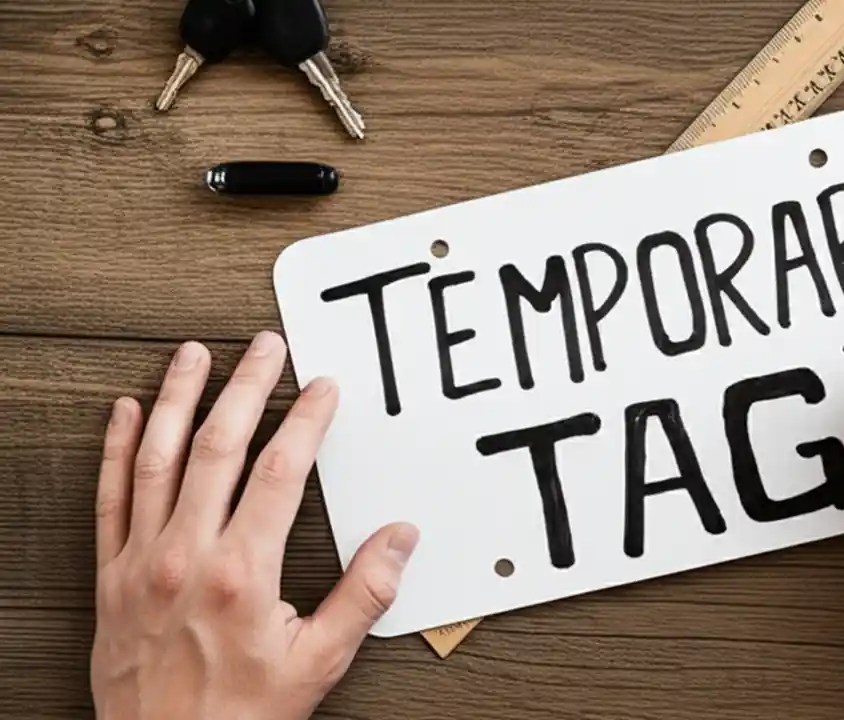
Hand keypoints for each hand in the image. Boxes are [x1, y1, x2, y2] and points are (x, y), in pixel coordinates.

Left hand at [92, 332, 418, 719]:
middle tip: (265, 347)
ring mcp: (141, 561)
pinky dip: (114, 449)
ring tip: (193, 356)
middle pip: (217, 447)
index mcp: (242, 571)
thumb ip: (363, 595)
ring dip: (175, 399)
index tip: (322, 388)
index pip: (280, 471)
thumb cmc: (240, 714)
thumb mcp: (318, 662)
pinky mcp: (110, 576)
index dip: (305, 420)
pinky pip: (108, 497)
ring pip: (156, 458)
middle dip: (246, 387)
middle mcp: (185, 555)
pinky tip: (125, 413)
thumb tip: (399, 539)